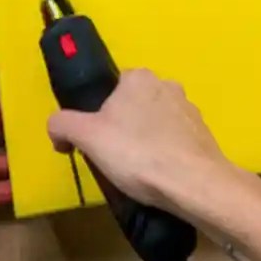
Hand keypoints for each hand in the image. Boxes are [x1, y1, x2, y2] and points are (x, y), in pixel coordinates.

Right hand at [46, 69, 233, 212]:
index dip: (97, 116)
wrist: (194, 184)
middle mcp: (167, 85)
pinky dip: (165, 155)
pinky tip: (160, 177)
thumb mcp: (86, 137)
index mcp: (138, 77)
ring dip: (144, 143)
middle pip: (132, 107)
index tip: (93, 143)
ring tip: (137, 172)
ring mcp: (189, 110)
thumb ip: (62, 124)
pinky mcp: (204, 135)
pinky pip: (174, 142)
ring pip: (155, 125)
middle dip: (122, 130)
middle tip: (113, 159)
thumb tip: (57, 128)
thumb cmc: (137, 154)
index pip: (110, 89)